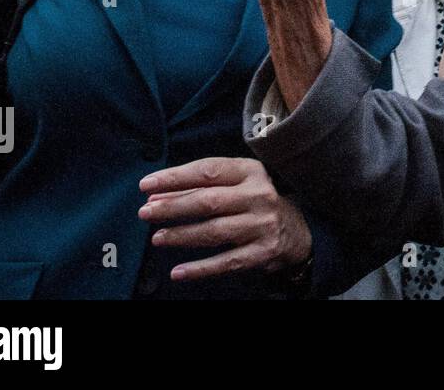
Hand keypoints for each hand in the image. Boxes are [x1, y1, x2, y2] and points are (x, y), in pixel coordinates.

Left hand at [139, 158, 311, 281]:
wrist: (298, 230)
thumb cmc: (255, 202)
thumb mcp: (238, 184)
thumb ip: (201, 187)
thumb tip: (157, 196)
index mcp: (251, 171)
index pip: (208, 170)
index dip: (175, 177)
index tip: (147, 184)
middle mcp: (259, 196)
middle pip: (208, 201)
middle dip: (172, 207)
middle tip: (145, 212)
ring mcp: (262, 225)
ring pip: (214, 231)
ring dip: (181, 235)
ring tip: (157, 238)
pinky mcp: (262, 252)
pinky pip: (226, 262)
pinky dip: (200, 269)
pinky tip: (178, 272)